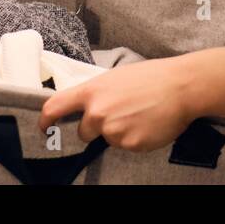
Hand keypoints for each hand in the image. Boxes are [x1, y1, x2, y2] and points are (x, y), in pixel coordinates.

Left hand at [37, 55, 199, 152]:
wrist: (181, 87)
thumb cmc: (152, 77)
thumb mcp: (116, 77)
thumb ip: (97, 93)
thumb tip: (87, 106)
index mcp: (92, 91)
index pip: (55, 107)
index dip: (45, 119)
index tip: (43, 126)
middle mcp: (97, 112)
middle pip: (83, 131)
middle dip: (95, 128)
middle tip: (119, 114)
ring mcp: (113, 130)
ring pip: (108, 139)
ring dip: (119, 132)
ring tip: (140, 114)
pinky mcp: (130, 144)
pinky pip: (126, 146)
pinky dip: (135, 138)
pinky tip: (148, 123)